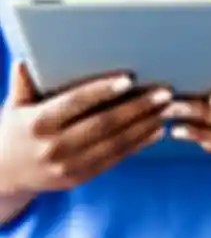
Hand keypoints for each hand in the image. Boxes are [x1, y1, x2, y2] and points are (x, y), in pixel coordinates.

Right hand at [0, 65, 169, 194]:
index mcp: (38, 123)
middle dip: (137, 107)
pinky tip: (157, 130)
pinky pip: (115, 159)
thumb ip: (23, 83)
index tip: (129, 78)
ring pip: (115, 143)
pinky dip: (139, 144)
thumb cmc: (13, 130)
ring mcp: (68, 165)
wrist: (1, 175)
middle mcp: (54, 146)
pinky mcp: (80, 177)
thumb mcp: (13, 105)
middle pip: (103, 124)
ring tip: (168, 108)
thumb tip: (26, 60)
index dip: (102, 90)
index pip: (76, 103)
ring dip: (145, 125)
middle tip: (164, 92)